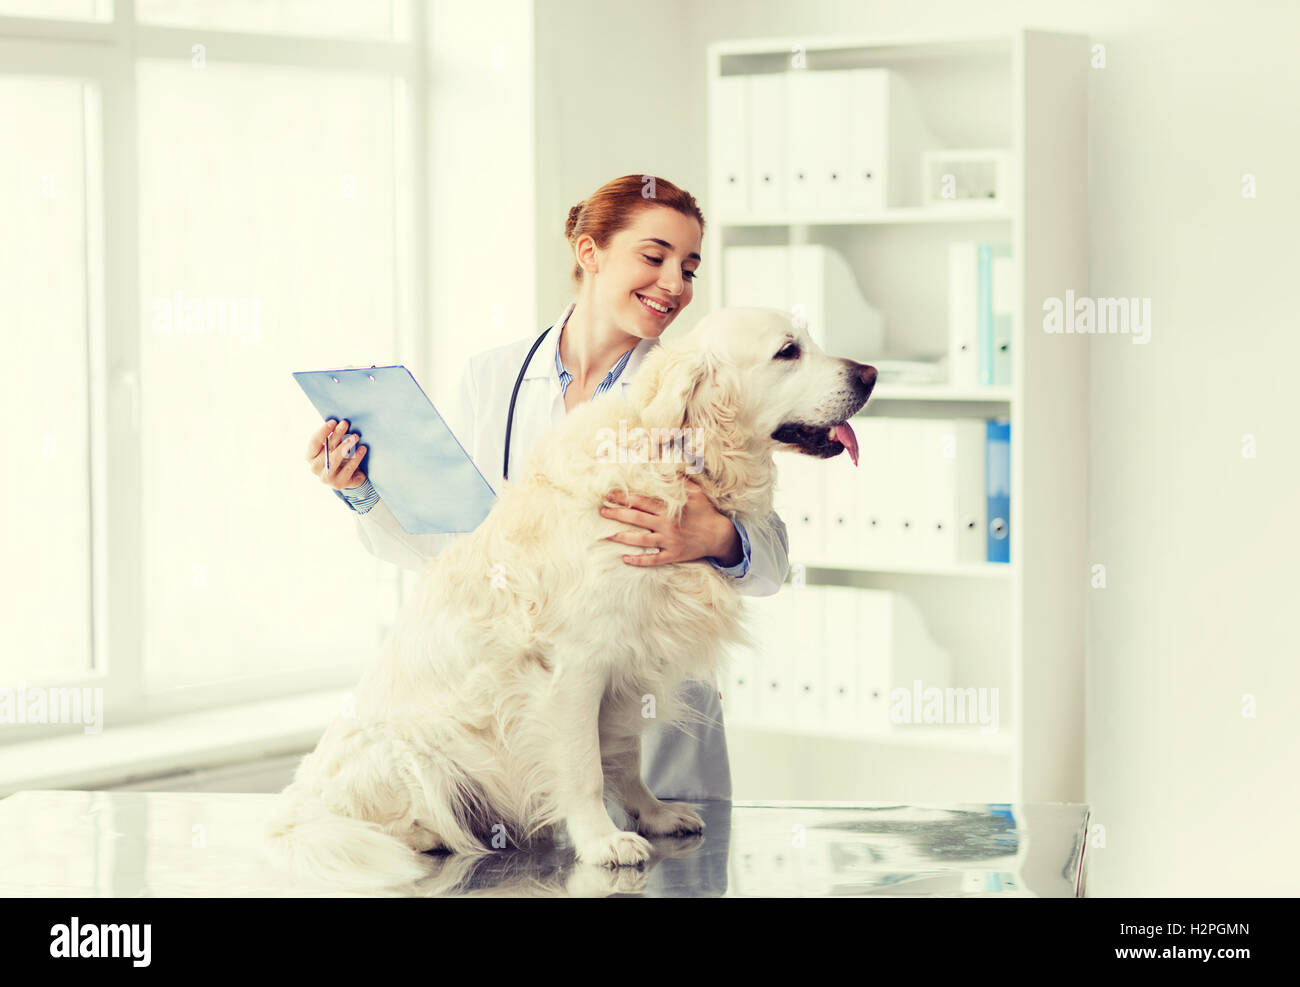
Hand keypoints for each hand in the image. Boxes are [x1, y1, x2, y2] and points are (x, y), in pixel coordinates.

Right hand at [307, 418, 367, 489]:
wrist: (350, 477)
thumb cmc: (340, 457)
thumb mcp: (334, 446)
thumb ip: (332, 437)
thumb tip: (339, 422)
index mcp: (310, 456)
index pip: (314, 442)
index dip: (323, 431)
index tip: (333, 421)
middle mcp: (314, 468)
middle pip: (326, 449)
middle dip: (337, 435)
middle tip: (346, 424)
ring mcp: (325, 478)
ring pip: (335, 459)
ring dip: (346, 446)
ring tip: (356, 436)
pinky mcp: (338, 484)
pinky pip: (348, 468)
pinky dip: (356, 458)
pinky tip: (362, 449)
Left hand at [599, 477, 741, 566]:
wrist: (719, 535)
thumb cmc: (706, 512)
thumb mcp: (695, 493)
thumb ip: (679, 482)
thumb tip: (666, 469)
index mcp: (669, 509)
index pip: (641, 502)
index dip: (624, 498)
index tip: (609, 495)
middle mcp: (666, 525)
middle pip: (636, 519)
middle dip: (617, 514)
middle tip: (602, 512)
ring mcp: (668, 542)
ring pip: (641, 540)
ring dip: (622, 537)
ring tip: (606, 535)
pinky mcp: (672, 555)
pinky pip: (653, 560)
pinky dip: (639, 560)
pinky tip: (624, 559)